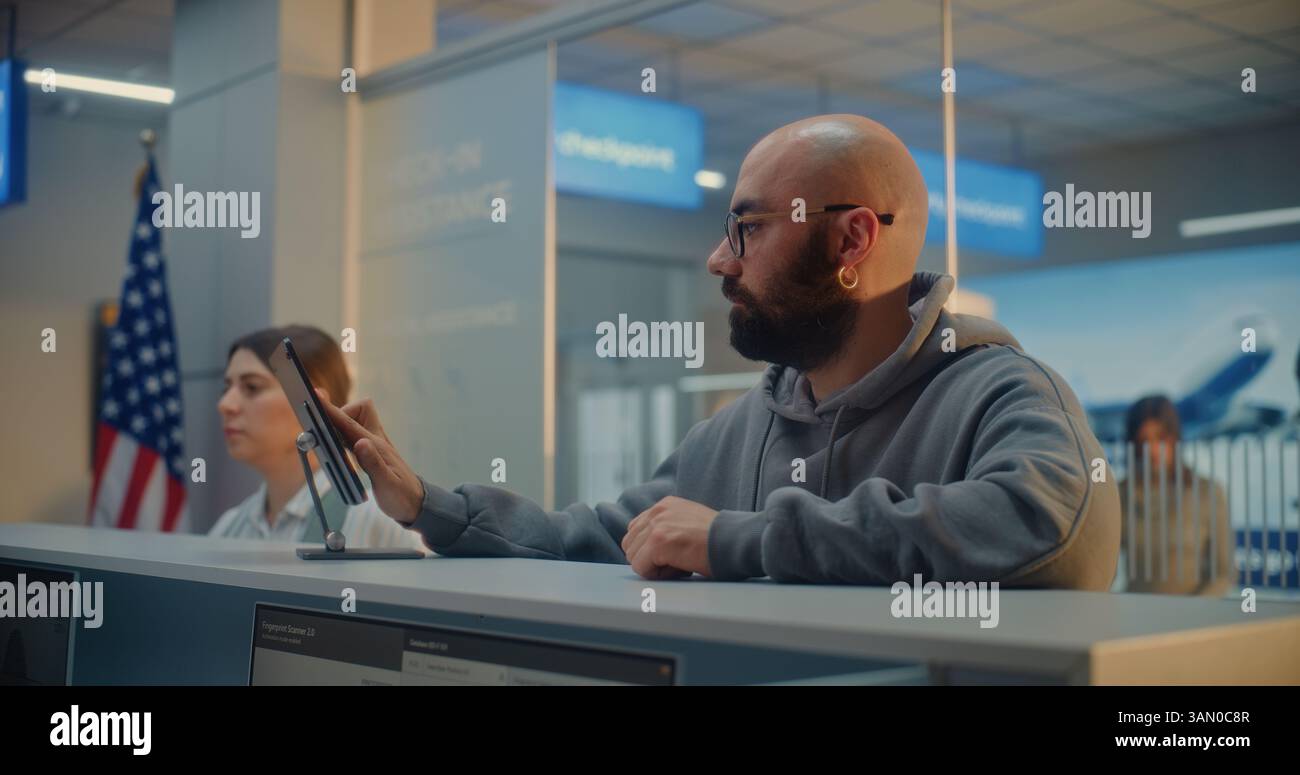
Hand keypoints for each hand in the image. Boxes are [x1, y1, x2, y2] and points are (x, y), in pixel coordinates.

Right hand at [316, 390, 424, 523]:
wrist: (415, 504)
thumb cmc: (402, 496)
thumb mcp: (387, 485)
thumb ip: (374, 464)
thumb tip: (360, 443)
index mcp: (377, 446)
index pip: (351, 424)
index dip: (332, 411)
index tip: (316, 397)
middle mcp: (375, 440)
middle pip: (356, 411)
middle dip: (338, 415)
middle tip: (322, 430)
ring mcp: (374, 445)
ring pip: (354, 421)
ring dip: (339, 425)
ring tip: (324, 436)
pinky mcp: (371, 452)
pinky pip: (354, 435)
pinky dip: (342, 436)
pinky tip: (335, 447)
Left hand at [621, 496, 717, 579]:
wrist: (735, 542)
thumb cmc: (718, 540)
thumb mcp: (688, 523)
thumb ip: (667, 528)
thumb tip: (647, 550)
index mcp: (664, 505)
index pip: (635, 530)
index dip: (649, 549)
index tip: (672, 554)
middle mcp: (657, 511)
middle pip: (630, 544)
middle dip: (648, 559)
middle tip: (675, 561)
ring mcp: (656, 525)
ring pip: (633, 557)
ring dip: (654, 567)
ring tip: (679, 564)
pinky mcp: (658, 541)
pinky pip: (641, 567)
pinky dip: (658, 575)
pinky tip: (679, 568)